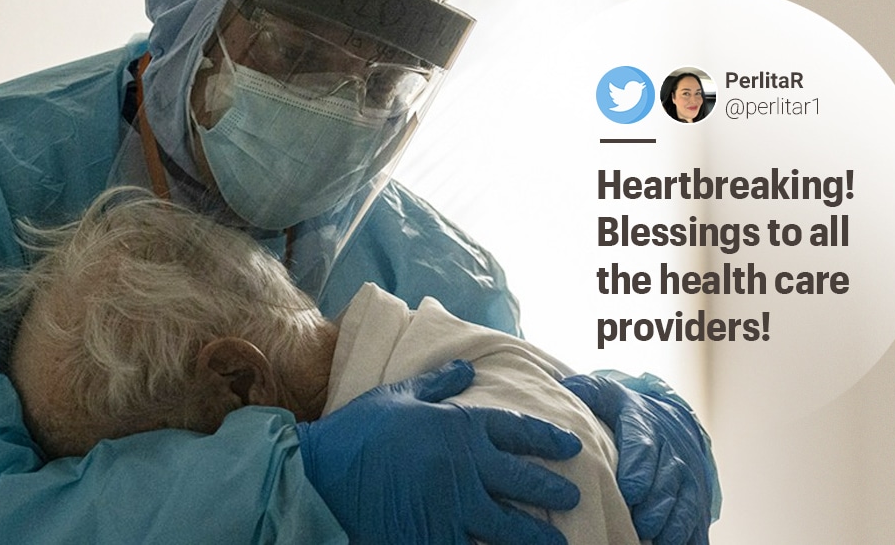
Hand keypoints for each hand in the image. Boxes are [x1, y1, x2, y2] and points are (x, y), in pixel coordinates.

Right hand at [297, 359, 581, 544]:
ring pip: (509, 525)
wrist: (321, 474)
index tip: (570, 446)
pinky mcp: (435, 537)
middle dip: (552, 488)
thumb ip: (438, 384)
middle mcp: (465, 467)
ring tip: (557, 540)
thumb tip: (468, 367)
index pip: (516, 430)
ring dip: (536, 533)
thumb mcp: (399, 395)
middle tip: (573, 495)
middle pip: (523, 480)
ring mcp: (453, 508)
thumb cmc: (358, 430)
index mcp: (459, 427)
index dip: (547, 438)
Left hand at [561, 373, 717, 544]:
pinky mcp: (698, 497)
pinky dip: (689, 535)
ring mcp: (688, 477)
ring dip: (673, 523)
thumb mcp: (609, 396)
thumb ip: (590, 392)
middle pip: (666, 481)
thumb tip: (567, 386)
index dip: (639, 470)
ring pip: (686, 502)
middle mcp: (672, 452)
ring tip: (656, 538)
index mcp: (646, 427)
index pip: (643, 447)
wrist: (670, 421)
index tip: (629, 490)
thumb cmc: (627, 414)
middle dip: (655, 504)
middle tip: (641, 524)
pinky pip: (697, 520)